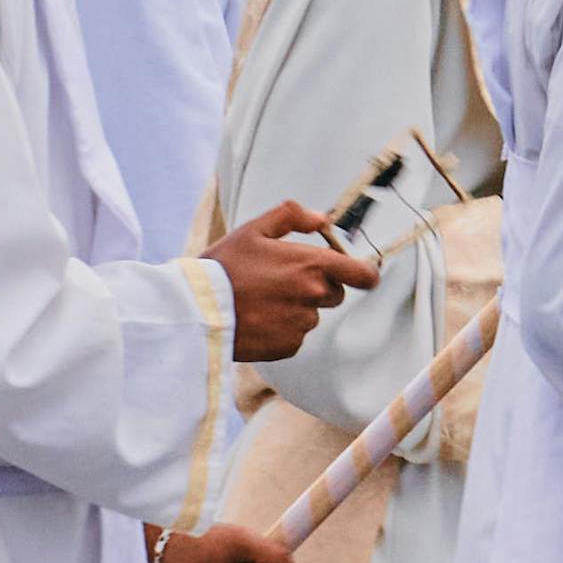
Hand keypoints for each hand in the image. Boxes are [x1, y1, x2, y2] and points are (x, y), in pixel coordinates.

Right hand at [212, 200, 367, 366]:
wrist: (198, 309)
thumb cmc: (224, 266)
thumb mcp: (254, 229)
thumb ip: (292, 217)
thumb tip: (323, 219)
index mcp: (311, 264)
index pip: (362, 274)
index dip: (365, 274)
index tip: (361, 274)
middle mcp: (313, 295)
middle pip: (333, 293)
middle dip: (316, 287)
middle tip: (281, 281)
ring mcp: (302, 323)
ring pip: (311, 315)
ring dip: (296, 308)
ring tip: (262, 301)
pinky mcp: (289, 346)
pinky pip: (295, 336)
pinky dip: (282, 329)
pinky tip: (258, 319)